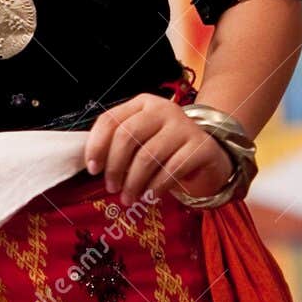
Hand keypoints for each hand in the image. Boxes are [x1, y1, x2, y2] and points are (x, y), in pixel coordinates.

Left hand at [84, 94, 234, 205]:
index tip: (92, 168)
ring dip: (133, 182)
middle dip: (114, 166)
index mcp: (142, 104)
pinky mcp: (201, 146)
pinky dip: (156, 187)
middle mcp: (163, 110)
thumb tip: (92, 165)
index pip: (110, 119)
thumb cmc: (167, 147)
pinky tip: (149, 197)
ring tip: (128, 197)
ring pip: (148, 156)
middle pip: (127, 136)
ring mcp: (184, 126)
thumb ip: (120, 143)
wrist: (209, 153)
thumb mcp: (143, 138)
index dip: (97, 145)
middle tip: (111, 187)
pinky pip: (171, 170)